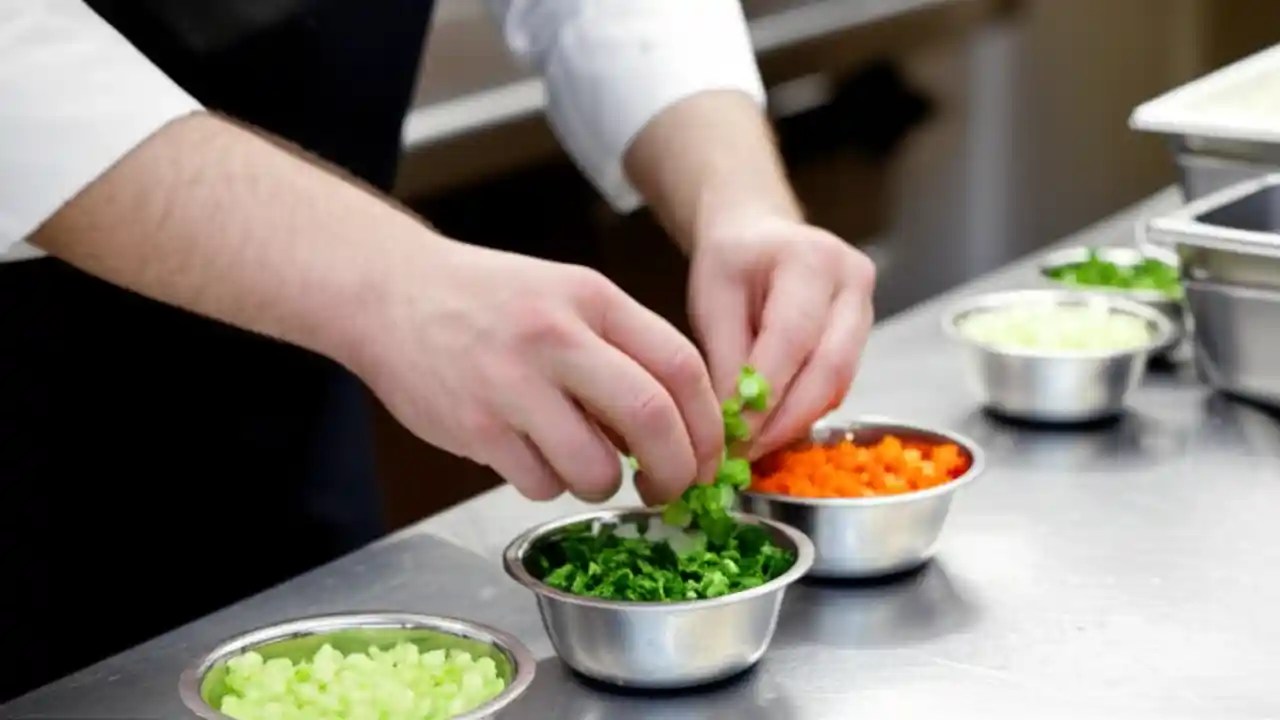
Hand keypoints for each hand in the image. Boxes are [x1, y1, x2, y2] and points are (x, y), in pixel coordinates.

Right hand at [356, 241, 723, 504]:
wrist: (392, 292)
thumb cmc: (491, 302)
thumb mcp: (568, 296)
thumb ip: (624, 350)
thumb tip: (680, 429)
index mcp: (592, 298)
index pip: (682, 367)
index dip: (708, 427)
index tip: (710, 458)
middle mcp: (556, 337)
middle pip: (652, 420)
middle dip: (675, 471)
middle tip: (671, 490)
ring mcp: (512, 384)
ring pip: (594, 469)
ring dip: (604, 485)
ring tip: (584, 465)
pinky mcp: (475, 427)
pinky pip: (539, 483)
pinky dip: (547, 483)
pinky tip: (528, 452)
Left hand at [688, 215, 875, 457]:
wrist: (760, 236)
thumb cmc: (733, 262)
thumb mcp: (713, 299)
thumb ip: (724, 359)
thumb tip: (733, 424)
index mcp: (812, 258)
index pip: (793, 339)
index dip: (766, 394)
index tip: (733, 436)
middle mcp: (852, 280)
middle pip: (830, 367)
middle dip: (786, 420)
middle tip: (746, 453)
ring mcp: (866, 307)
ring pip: (839, 382)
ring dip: (796, 421)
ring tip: (754, 444)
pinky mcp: (865, 333)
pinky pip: (839, 383)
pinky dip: (806, 409)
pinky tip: (774, 423)